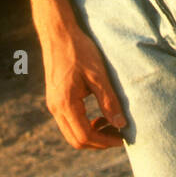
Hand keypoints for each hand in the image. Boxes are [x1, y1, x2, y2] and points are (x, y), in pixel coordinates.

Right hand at [40, 24, 126, 149]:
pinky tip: (98, 118)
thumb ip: (109, 101)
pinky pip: (69, 122)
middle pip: (76, 140)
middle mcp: (55, 108)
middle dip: (99, 143)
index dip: (105, 141)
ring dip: (92, 135)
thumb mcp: (98, 75)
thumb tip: (120, 124)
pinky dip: (84, 126)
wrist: (58, 33)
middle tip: (118, 135)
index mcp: (65, 103)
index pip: (85, 136)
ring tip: (111, 125)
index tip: (122, 138)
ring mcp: (53, 104)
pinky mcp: (55, 99)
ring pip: (72, 133)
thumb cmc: (79, 50)